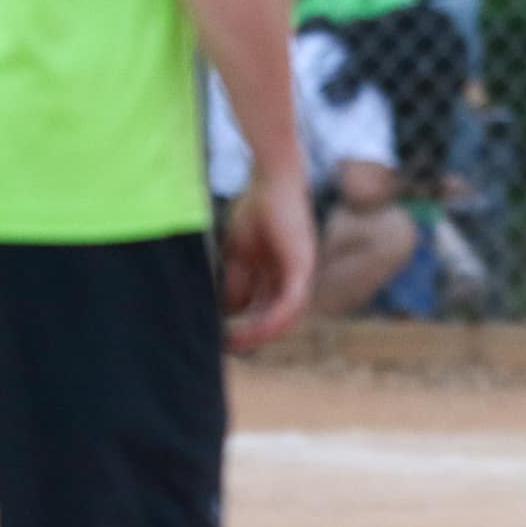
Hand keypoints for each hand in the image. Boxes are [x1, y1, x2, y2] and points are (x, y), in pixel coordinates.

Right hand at [220, 170, 315, 350]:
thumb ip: (236, 280)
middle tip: (228, 346)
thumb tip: (228, 309)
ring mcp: (301, 273)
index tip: (224, 338)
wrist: (272, 179)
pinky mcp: (302, 265)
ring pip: (286, 316)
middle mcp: (294, 278)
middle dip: (254, 336)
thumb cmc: (256, 208)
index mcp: (280, 275)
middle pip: (278, 318)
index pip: (267, 311)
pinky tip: (256, 328)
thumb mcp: (239, 252)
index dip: (248, 327)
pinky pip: (291, 301)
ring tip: (236, 341)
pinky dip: (274, 317)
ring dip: (262, 332)